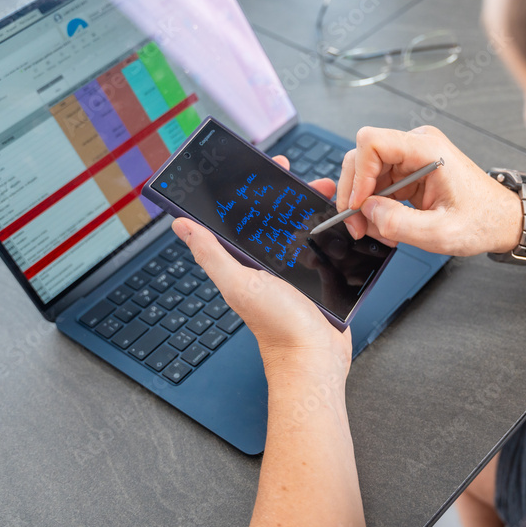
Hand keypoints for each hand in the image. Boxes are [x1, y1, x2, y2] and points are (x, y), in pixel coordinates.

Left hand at [172, 156, 351, 385]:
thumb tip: (181, 223)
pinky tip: (344, 220)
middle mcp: (269, 261)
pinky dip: (334, 231)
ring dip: (317, 209)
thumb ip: (212, 253)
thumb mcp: (239, 283)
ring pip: (305, 228)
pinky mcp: (321, 277)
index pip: (245, 214)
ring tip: (332, 195)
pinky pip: (327, 246)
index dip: (252, 189)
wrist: (315, 357)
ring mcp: (297, 268)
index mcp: (246, 259)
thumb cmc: (276, 326)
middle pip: (278, 217)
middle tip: (306, 179)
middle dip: (292, 193)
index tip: (265, 168)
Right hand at [336, 125, 523, 256]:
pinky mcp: (409, 171)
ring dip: (365, 206)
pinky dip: (376, 208)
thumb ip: (399, 224)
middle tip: (358, 226)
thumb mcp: (440, 233)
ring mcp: (411, 157)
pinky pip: (377, 185)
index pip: (372, 142)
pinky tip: (389, 226)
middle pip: (363, 158)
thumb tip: (367, 211)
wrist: (501, 220)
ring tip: (380, 231)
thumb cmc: (483, 220)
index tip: (358, 204)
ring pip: (366, 175)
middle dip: (355, 195)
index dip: (358, 174)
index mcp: (427, 149)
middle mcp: (417, 146)